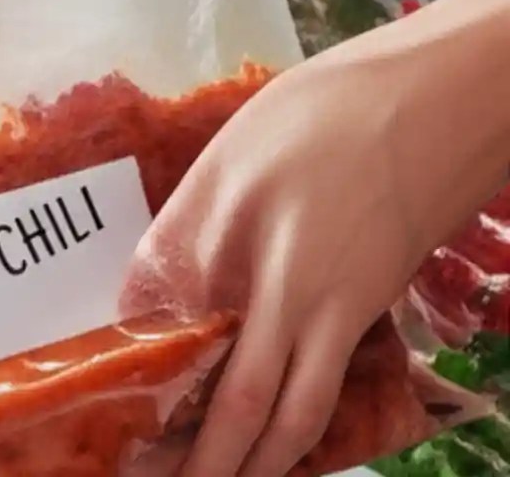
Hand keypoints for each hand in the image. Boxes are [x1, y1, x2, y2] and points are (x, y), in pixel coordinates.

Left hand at [121, 0, 509, 474]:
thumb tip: (147, 299)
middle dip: (193, 459)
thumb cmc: (323, 113)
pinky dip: (293, 431)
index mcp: (211, 236)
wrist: (436, 99)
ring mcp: (321, 307)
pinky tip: (272, 441)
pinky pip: (322, 392)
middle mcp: (263, 288)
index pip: (148, 329)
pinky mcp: (365, 310)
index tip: (103, 409)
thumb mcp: (225, 155)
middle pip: (225, 400)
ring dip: (246, 464)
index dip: (125, 376)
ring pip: (284, 415)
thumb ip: (183, 231)